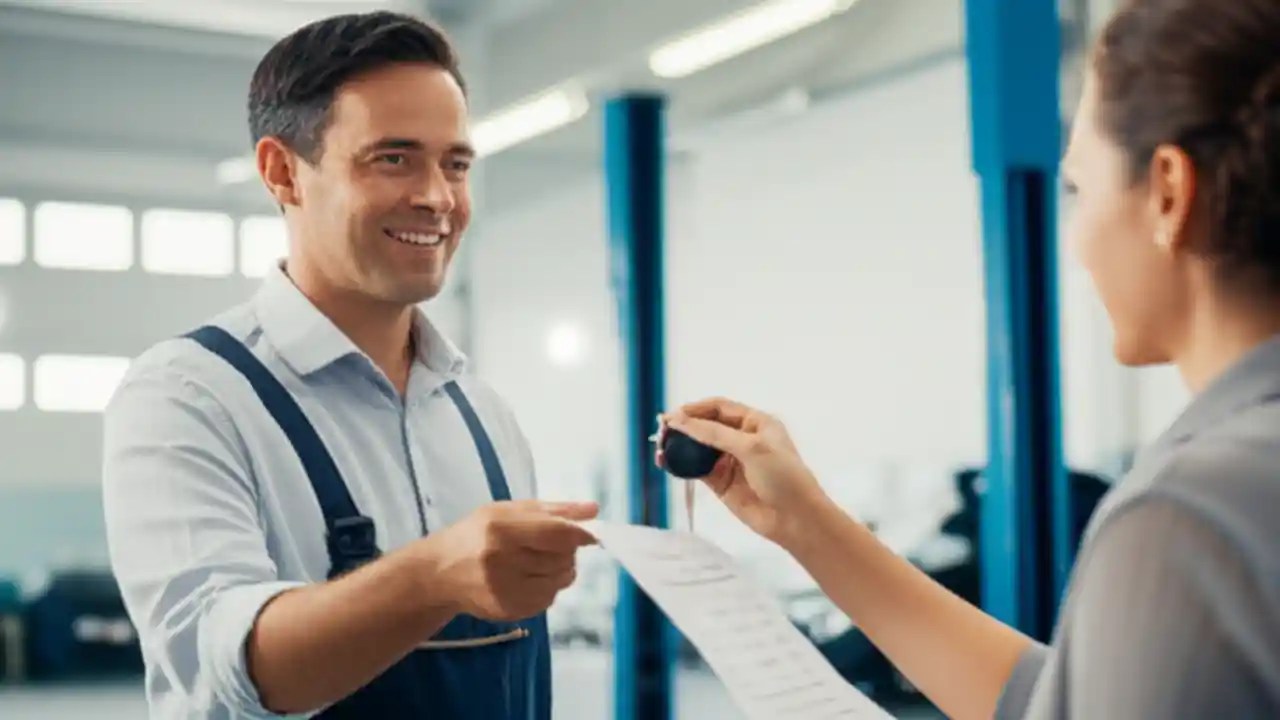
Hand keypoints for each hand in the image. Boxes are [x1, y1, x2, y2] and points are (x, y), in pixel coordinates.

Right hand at [430, 500, 598, 621]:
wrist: (440, 572)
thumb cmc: (477, 534)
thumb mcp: (509, 510)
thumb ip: (554, 510)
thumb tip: (593, 510)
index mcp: (502, 529)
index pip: (558, 534)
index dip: (581, 535)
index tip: (589, 534)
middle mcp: (502, 561)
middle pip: (563, 558)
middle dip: (568, 550)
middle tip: (553, 544)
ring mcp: (505, 590)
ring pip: (560, 580)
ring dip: (560, 569)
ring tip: (539, 560)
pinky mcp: (509, 611)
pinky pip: (549, 599)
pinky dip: (548, 587)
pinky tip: (529, 577)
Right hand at [658, 397, 828, 543]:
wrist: (796, 519)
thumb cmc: (783, 477)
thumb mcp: (751, 447)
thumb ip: (714, 433)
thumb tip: (680, 420)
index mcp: (755, 422)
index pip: (719, 407)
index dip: (695, 409)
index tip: (672, 415)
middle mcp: (741, 438)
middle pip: (705, 425)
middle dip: (683, 426)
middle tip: (661, 431)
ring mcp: (730, 461)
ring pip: (698, 448)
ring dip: (679, 446)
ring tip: (660, 448)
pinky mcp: (721, 483)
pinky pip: (696, 469)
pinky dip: (681, 465)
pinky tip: (666, 464)